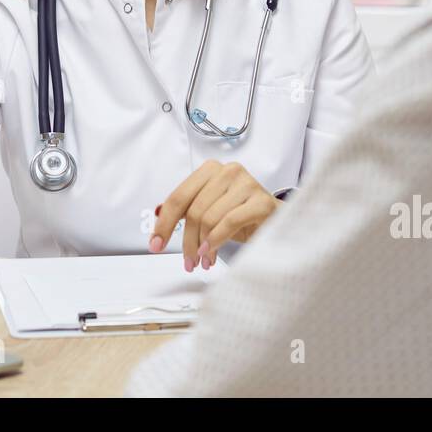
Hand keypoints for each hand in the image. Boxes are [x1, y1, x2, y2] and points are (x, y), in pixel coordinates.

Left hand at [148, 160, 279, 271]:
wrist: (275, 221)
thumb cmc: (241, 215)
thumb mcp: (210, 210)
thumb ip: (186, 209)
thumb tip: (156, 213)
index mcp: (210, 170)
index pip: (178, 197)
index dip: (164, 223)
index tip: (155, 244)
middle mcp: (227, 171)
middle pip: (193, 211)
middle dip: (186, 241)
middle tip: (188, 261)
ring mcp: (246, 183)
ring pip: (209, 218)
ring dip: (202, 246)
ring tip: (203, 261)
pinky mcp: (261, 201)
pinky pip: (229, 222)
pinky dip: (216, 241)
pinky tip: (211, 254)